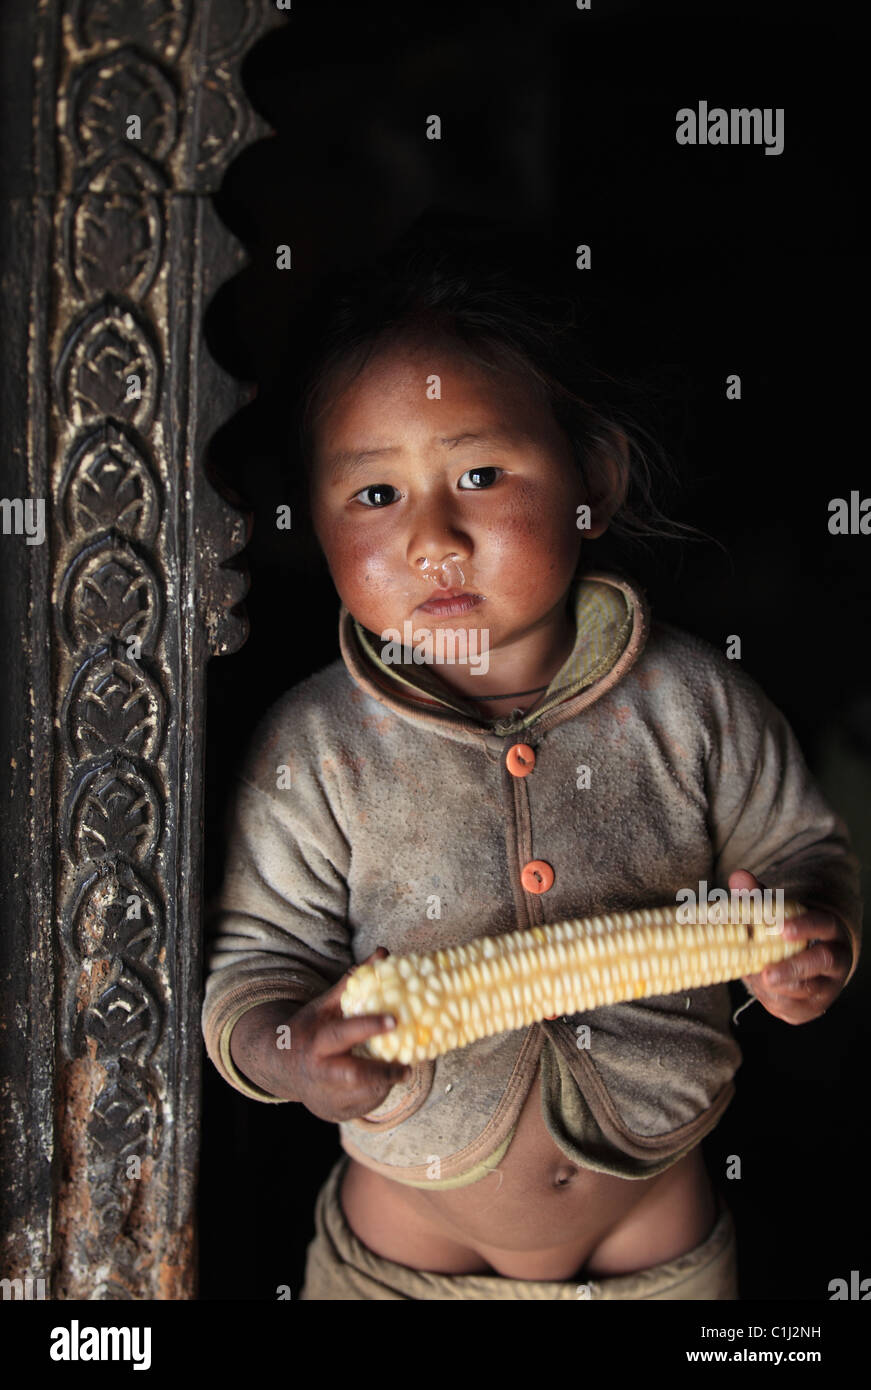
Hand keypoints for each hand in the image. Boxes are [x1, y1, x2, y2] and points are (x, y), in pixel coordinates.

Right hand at [286, 948, 412, 1120]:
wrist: (283, 1068)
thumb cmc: (311, 1029)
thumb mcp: (326, 1006)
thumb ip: (354, 982)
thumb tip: (384, 952)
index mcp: (317, 1042)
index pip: (343, 1034)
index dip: (368, 1027)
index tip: (394, 1021)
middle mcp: (321, 1071)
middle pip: (355, 1076)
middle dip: (383, 1073)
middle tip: (408, 1068)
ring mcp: (328, 1095)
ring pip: (365, 1094)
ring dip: (386, 1084)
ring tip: (402, 1070)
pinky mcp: (337, 1112)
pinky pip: (366, 1104)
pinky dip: (380, 1092)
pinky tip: (386, 1081)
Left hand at [730, 870, 851, 1024]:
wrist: (803, 960)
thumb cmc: (786, 930)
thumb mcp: (775, 911)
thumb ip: (758, 896)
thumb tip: (738, 877)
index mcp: (829, 928)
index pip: (822, 924)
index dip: (803, 926)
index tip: (781, 929)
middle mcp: (836, 958)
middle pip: (822, 961)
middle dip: (793, 968)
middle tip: (766, 974)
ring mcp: (828, 986)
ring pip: (808, 990)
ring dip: (777, 987)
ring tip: (755, 978)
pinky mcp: (813, 1007)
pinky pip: (794, 1009)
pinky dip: (773, 1001)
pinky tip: (760, 989)